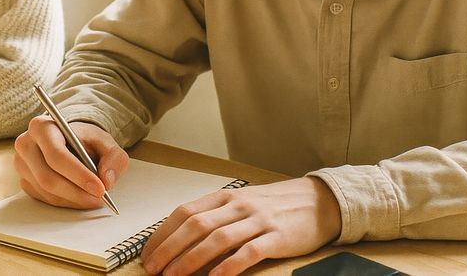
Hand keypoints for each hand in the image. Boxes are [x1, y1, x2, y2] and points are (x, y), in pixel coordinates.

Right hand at [13, 115, 128, 207]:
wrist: (69, 140)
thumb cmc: (85, 140)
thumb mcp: (105, 142)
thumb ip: (113, 158)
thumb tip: (107, 180)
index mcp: (42, 127)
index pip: (57, 155)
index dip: (79, 175)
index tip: (100, 189)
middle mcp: (26, 144)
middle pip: (48, 177)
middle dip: (77, 192)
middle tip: (99, 198)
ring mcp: (22, 165)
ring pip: (46, 191)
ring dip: (73, 199)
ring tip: (93, 198)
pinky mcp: (24, 181)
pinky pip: (44, 198)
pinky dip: (65, 201)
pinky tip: (79, 197)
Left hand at [140, 176, 341, 275]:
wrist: (319, 201)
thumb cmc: (275, 206)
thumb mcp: (242, 204)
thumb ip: (215, 216)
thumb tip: (181, 240)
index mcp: (225, 196)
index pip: (185, 212)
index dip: (162, 234)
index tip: (147, 253)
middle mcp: (238, 205)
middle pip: (195, 225)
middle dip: (169, 249)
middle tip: (152, 269)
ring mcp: (257, 220)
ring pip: (216, 239)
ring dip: (191, 259)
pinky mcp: (276, 237)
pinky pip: (248, 252)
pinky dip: (229, 266)